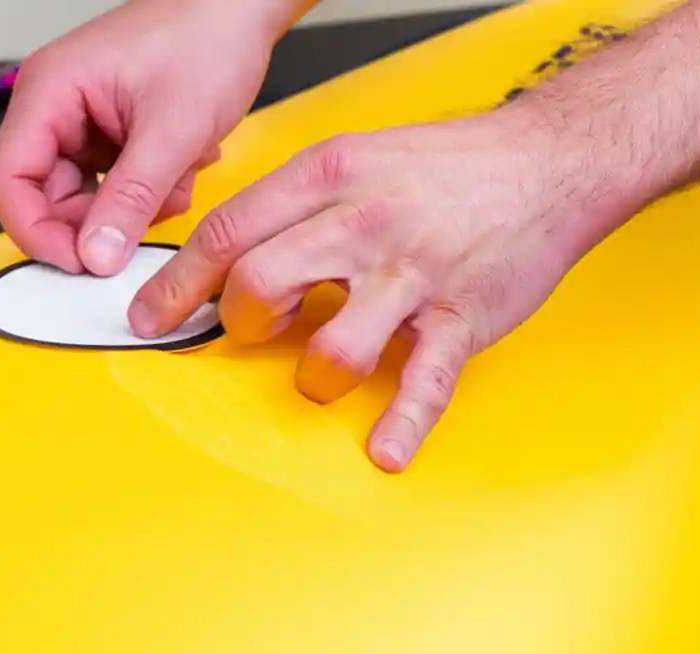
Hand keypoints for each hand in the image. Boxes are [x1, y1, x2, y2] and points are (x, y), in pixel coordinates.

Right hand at [0, 0, 282, 275]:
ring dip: (129, 209)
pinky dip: (146, 194)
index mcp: (49, 92)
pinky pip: (112, 188)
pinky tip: (181, 170)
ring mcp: (82, 122)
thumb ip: (131, 198)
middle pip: (42, 197)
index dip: (34, 231)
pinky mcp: (110, 135)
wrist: (241, 12)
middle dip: (93, 223)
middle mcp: (55, 107)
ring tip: (175, 181)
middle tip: (139, 233)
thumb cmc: (207, 41)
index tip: (77, 265)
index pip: (7, 180)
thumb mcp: (173, 130)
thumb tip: (95, 257)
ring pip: (83, 199)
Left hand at [127, 110, 632, 472]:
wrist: (548, 161)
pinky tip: (386, 451)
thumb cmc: (446, 165)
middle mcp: (362, 225)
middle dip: (239, 323)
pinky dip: (403, 424)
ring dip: (311, 378)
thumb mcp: (354, 156)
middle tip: (251, 332)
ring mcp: (412, 275)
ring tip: (320, 374)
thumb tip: (230, 252)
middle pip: (259, 285)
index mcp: (328, 178)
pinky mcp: (459, 318)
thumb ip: (293, 204)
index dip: (177, 284)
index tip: (151, 315)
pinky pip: (425, 381)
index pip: (226, 232)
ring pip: (332, 347)